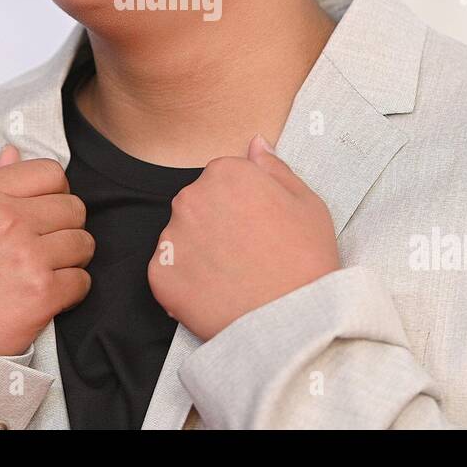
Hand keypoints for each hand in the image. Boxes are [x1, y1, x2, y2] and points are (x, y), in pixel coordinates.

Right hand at [0, 143, 93, 355]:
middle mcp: (7, 220)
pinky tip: (46, 293)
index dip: (54, 192)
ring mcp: (27, 257)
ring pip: (84, 243)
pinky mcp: (42, 293)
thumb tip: (14, 150)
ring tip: (44, 269)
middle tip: (44, 245)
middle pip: (73, 207)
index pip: (50, 172)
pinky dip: (70, 290)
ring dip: (71, 259)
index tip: (44, 211)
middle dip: (65, 227)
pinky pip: (82, 280)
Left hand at [147, 134, 339, 341]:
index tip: (259, 228)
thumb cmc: (307, 260)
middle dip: (217, 224)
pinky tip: (215, 293)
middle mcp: (190, 197)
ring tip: (233, 277)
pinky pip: (168, 272)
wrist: (292, 323)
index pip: (223, 179)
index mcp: (225, 173)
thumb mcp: (307, 202)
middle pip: (198, 205)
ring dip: (200, 253)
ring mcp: (171, 237)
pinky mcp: (159, 275)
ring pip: (181, 238)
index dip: (243, 205)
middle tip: (248, 254)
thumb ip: (274, 167)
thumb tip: (255, 143)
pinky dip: (186, 282)